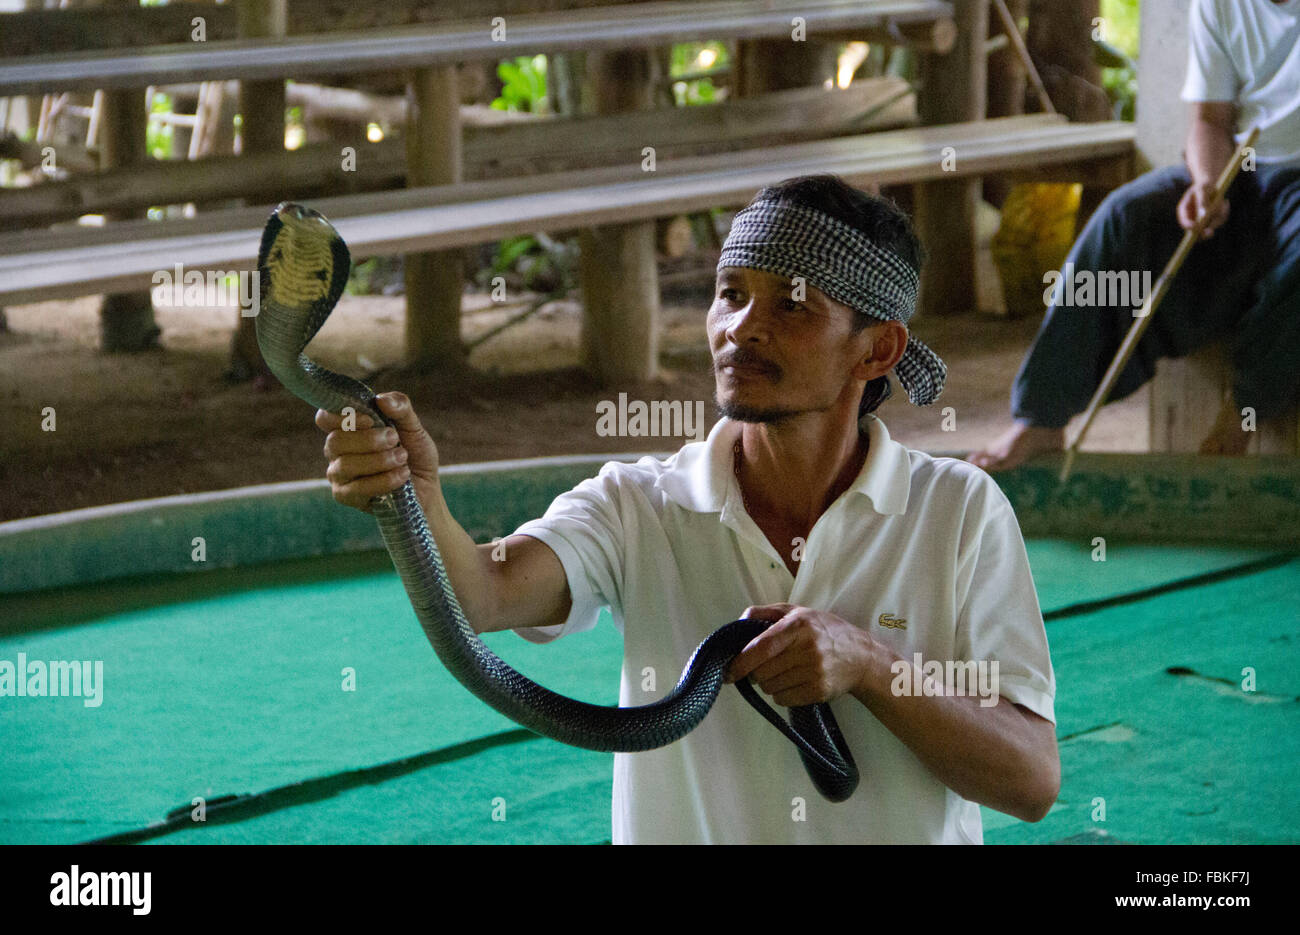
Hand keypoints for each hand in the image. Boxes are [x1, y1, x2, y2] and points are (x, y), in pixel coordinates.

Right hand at [316, 391, 439, 512]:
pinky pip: (356, 489)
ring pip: (345, 465)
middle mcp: (337, 451)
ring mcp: (339, 475)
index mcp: (348, 429)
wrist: (427, 488)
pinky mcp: (346, 496)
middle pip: (335, 441)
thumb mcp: (413, 427)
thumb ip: (401, 408)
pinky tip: (402, 476)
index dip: (342, 417)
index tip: (370, 420)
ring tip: (402, 458)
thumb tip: (381, 399)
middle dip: (369, 440)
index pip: (325, 419)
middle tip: (394, 439)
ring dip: (379, 460)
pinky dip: (383, 481)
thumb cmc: (415, 455)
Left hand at [723, 603, 875, 706]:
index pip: (761, 648)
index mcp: (798, 625)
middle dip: (756, 672)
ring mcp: (814, 672)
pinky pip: (783, 699)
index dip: (740, 662)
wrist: (861, 657)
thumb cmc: (824, 631)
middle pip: (761, 672)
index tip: (728, 671)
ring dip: (769, 683)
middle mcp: (807, 649)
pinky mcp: (818, 691)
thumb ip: (765, 612)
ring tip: (785, 671)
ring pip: (770, 688)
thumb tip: (738, 623)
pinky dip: (782, 694)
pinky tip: (794, 682)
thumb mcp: (798, 612)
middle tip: (765, 666)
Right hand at [1176, 180, 1228, 238]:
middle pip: (1195, 232)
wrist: (1211, 183)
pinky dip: (1224, 212)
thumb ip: (1202, 200)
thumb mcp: (1202, 189)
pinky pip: (1220, 220)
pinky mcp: (1212, 219)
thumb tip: (1204, 213)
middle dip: (1203, 233)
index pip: (1185, 222)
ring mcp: (1202, 220)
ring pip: (1211, 225)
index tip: (1196, 226)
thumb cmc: (1205, 185)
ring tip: (1222, 201)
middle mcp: (1192, 219)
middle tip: (1210, 233)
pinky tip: (1224, 202)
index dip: (1189, 226)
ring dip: (1219, 216)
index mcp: (1184, 211)